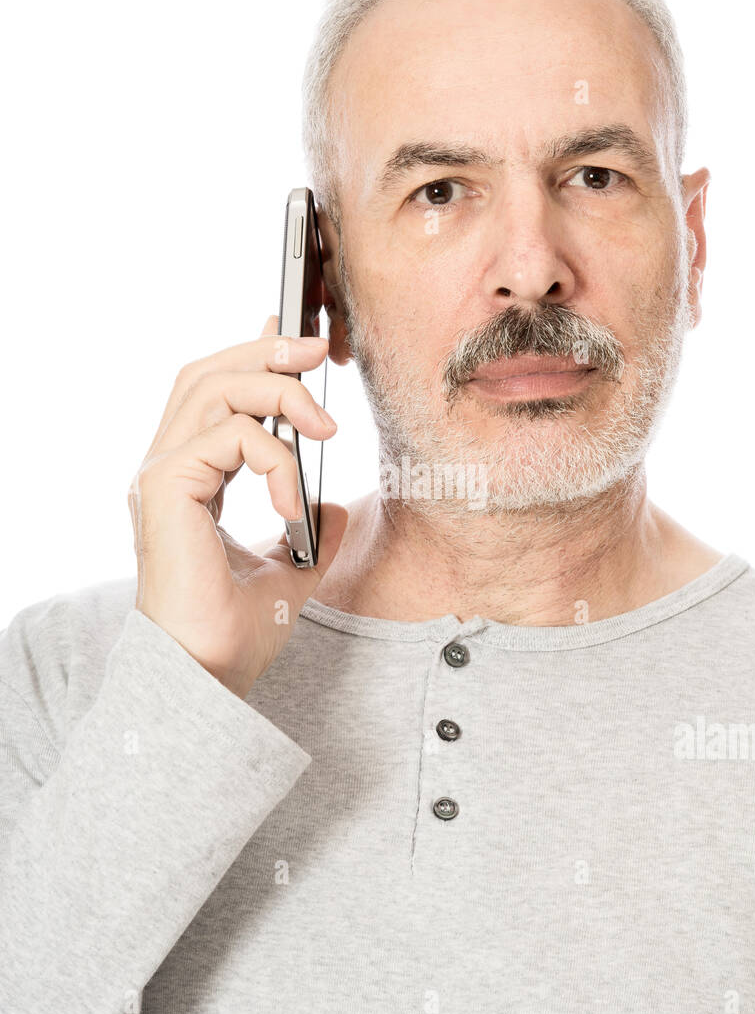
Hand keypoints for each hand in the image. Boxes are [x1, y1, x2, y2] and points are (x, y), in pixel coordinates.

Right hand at [127, 315, 347, 698]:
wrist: (207, 675)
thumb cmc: (233, 635)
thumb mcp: (289, 573)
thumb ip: (308, 533)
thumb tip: (336, 505)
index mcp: (186, 483)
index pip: (210, 395)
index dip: (251, 356)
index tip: (296, 337)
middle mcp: (166, 470)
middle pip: (206, 374)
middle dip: (266, 353)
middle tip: (318, 351)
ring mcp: (159, 475)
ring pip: (213, 387)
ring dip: (278, 391)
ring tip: (325, 426)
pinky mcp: (165, 487)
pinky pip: (230, 436)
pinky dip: (276, 458)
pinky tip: (292, 502)